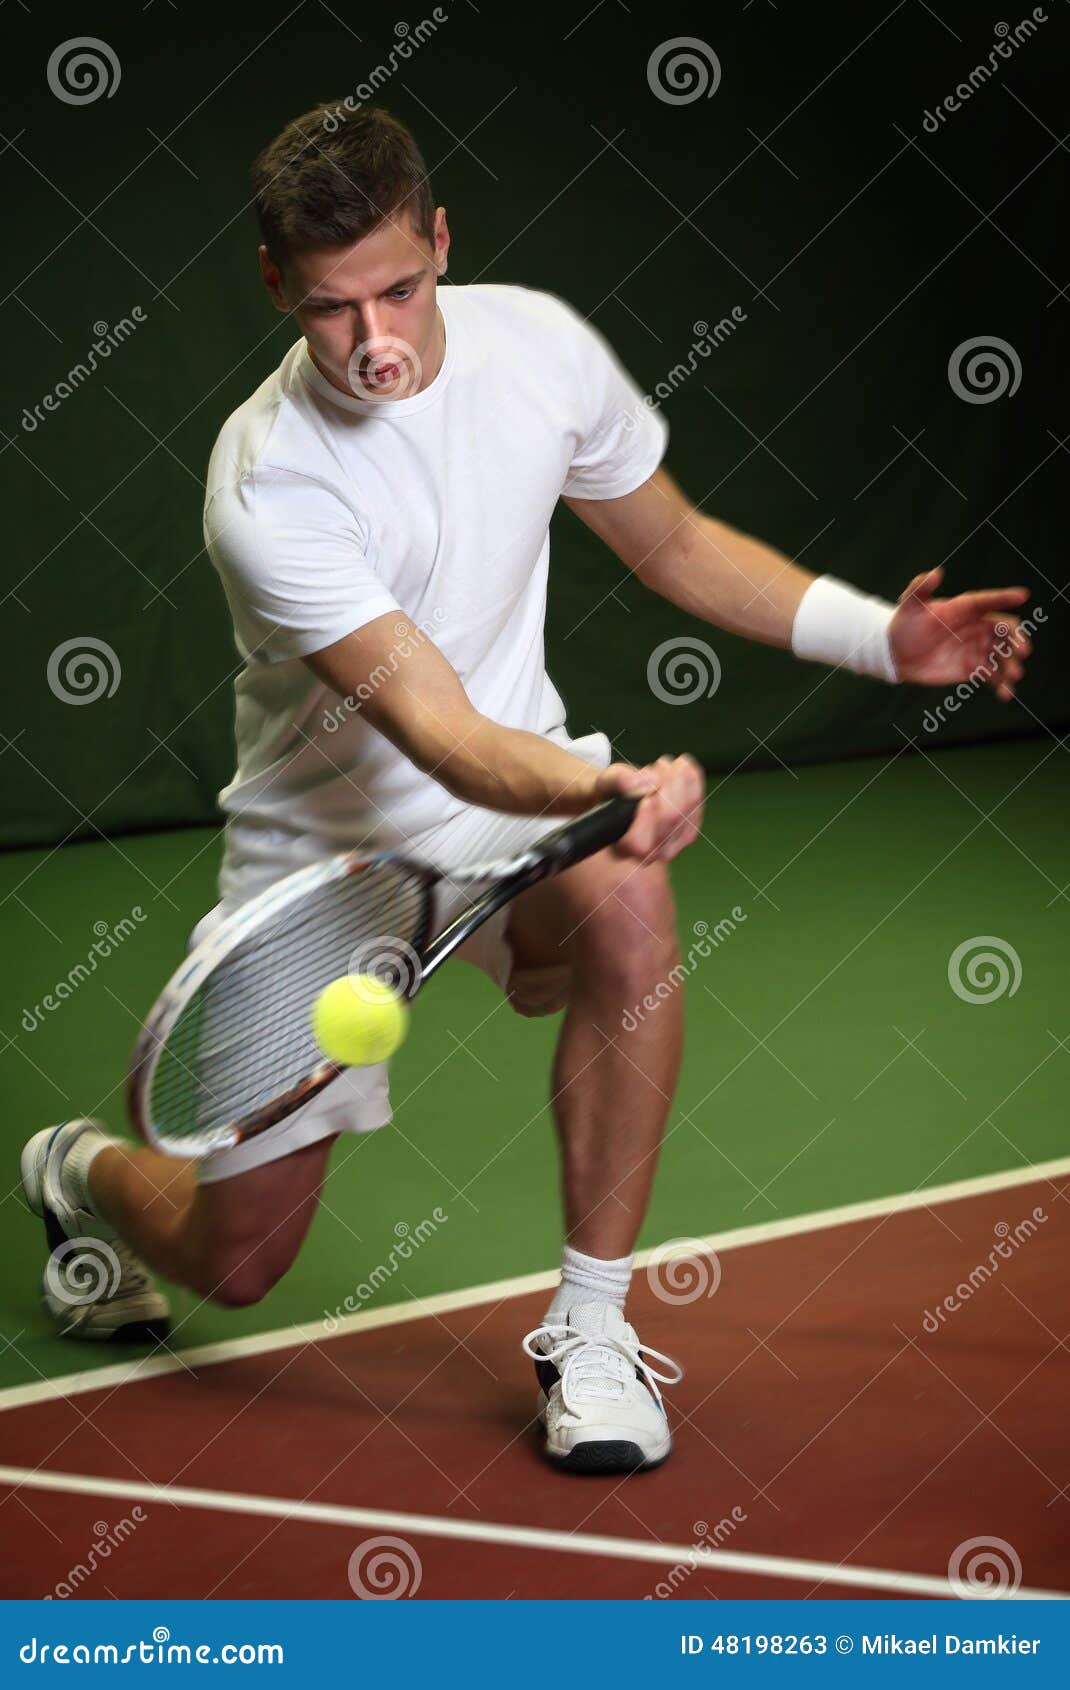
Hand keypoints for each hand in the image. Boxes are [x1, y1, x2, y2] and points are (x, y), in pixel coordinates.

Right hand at [596, 754, 704, 862]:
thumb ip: (619, 781)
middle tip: (660, 763)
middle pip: (669, 821)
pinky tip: (684, 766)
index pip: (638, 843)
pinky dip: (693, 783)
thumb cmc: (610, 794)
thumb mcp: (606, 782)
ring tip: (665, 763)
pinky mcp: (687, 833)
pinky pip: (697, 808)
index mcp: (622, 848)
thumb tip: (643, 782)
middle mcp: (648, 854)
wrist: (622, 800)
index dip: (647, 820)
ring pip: (686, 813)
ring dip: (681, 781)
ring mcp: (671, 846)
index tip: (648, 797)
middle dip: (668, 785)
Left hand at [889, 567, 1031, 700]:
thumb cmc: (904, 624)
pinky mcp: (973, 669)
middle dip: (1016, 640)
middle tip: (1022, 650)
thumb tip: (935, 573)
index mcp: (966, 608)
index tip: (1022, 595)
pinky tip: (1005, 694)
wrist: (896, 654)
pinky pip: (993, 676)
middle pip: (1005, 631)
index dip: (1005, 597)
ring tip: (1013, 675)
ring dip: (1011, 665)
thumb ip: (921, 588)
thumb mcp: (910, 605)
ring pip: (1002, 656)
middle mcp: (977, 627)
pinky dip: (1002, 685)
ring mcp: (977, 648)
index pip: (990, 601)